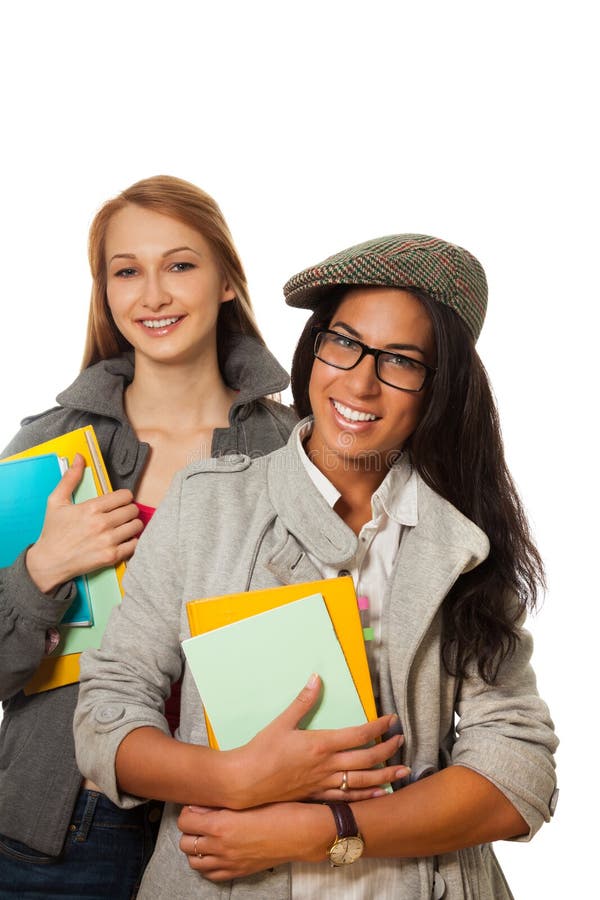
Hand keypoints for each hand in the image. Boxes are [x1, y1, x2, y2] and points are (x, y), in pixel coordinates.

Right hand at [26, 454, 142, 592]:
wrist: (49, 562)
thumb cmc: (53, 531)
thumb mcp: (56, 501)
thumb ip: (70, 478)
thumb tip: (80, 457)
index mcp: (91, 508)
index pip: (125, 496)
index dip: (124, 497)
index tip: (119, 502)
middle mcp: (102, 524)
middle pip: (133, 510)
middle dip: (129, 510)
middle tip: (122, 514)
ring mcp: (108, 541)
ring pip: (136, 526)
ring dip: (132, 525)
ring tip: (124, 526)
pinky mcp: (111, 557)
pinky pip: (134, 544)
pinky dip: (132, 541)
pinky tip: (123, 540)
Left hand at [178, 802, 330, 881]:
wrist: (302, 833)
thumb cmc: (280, 811)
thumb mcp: (249, 800)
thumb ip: (220, 804)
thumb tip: (201, 804)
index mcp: (222, 825)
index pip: (185, 821)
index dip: (188, 811)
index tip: (196, 806)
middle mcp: (221, 846)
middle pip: (185, 843)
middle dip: (189, 830)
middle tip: (199, 820)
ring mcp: (229, 862)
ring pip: (194, 861)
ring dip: (196, 848)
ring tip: (206, 836)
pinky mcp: (238, 872)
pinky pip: (210, 875)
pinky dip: (207, 864)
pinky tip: (215, 852)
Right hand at [225, 674, 407, 807]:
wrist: (246, 782)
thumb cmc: (262, 750)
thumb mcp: (282, 722)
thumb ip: (303, 701)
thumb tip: (316, 678)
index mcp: (321, 744)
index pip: (359, 735)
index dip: (378, 727)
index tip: (391, 719)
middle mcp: (327, 765)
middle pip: (366, 758)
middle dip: (388, 748)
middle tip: (401, 739)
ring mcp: (324, 783)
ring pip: (362, 781)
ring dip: (385, 775)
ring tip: (403, 771)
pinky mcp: (317, 796)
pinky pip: (347, 797)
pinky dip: (366, 795)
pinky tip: (378, 794)